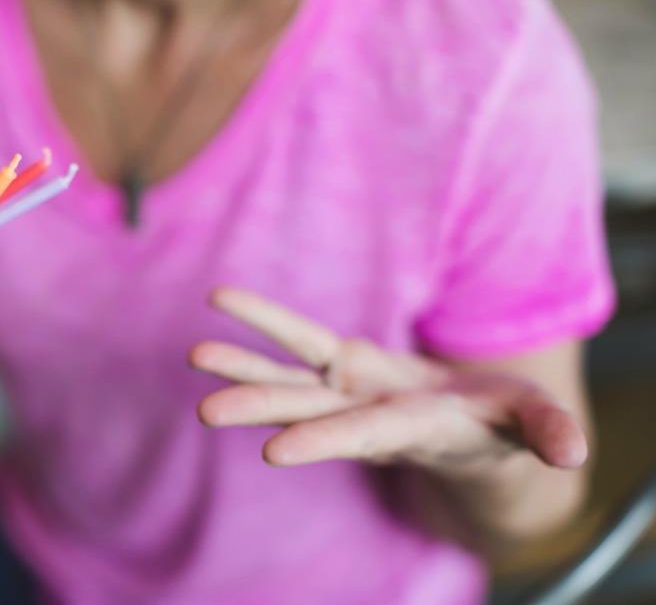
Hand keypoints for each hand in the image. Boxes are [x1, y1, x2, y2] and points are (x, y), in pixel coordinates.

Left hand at [189, 287, 587, 477]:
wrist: (466, 428)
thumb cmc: (502, 425)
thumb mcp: (532, 424)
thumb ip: (547, 432)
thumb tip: (574, 451)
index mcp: (411, 429)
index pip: (364, 436)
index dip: (324, 441)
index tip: (274, 453)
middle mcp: (365, 414)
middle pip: (309, 410)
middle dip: (260, 408)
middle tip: (206, 412)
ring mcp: (348, 391)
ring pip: (290, 377)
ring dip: (244, 367)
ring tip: (194, 357)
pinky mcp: (341, 367)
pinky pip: (295, 348)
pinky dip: (259, 333)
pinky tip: (217, 314)